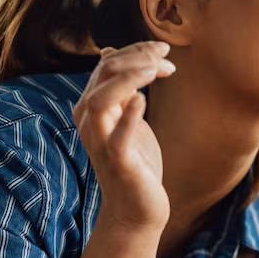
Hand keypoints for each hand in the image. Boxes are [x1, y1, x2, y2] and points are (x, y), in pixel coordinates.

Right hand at [73, 41, 175, 232]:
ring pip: (101, 100)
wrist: (137, 208)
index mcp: (92, 108)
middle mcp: (90, 122)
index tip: (164, 49)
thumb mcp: (126, 118)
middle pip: (103, 75)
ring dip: (129, 78)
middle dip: (137, 58)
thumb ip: (118, 89)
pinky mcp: (118, 163)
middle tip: (168, 59)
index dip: (135, 50)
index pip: (107, 65)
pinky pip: (117, 137)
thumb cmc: (135, 161)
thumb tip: (109, 52)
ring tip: (158, 70)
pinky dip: (129, 115)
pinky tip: (144, 100)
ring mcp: (101, 142)